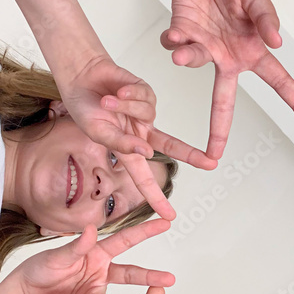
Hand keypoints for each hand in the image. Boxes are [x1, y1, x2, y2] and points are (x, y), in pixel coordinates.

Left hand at [17, 218, 173, 293]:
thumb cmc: (40, 269)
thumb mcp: (57, 256)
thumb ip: (77, 246)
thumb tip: (91, 230)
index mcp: (97, 252)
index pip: (126, 240)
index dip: (146, 231)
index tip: (165, 222)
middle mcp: (100, 271)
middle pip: (131, 273)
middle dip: (151, 276)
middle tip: (169, 279)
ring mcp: (94, 289)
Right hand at [59, 55, 216, 219]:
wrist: (81, 77)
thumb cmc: (85, 109)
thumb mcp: (98, 132)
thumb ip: (120, 144)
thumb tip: (148, 153)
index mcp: (128, 150)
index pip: (145, 178)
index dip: (156, 197)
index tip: (170, 216)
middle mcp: (141, 133)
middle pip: (171, 146)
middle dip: (191, 154)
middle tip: (211, 163)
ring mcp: (146, 113)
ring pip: (147, 113)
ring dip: (125, 106)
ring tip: (106, 100)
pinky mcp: (147, 93)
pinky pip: (146, 96)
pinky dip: (129, 94)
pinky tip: (117, 91)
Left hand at [162, 0, 293, 158]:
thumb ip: (266, 18)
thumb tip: (277, 42)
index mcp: (252, 51)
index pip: (279, 81)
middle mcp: (228, 57)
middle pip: (224, 102)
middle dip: (219, 130)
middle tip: (214, 156)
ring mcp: (204, 50)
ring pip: (194, 65)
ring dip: (189, 59)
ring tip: (184, 53)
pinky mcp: (182, 37)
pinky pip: (174, 46)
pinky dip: (173, 41)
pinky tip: (175, 31)